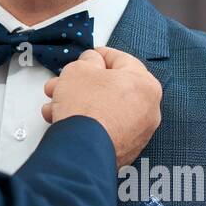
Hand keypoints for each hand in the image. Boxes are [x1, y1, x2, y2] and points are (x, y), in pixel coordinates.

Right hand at [42, 47, 161, 165]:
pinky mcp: (125, 150)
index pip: (121, 60)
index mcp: (145, 84)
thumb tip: (91, 63)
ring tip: (57, 104)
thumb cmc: (86, 109)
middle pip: (111, 87)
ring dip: (80, 103)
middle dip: (83, 84)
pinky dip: (88, 122)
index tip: (89, 56)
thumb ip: (88, 61)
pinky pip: (105, 128)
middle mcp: (148, 109)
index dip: (99, 55)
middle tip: (66, 82)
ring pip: (105, 109)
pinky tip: (66, 121)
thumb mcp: (79, 69)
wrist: (82, 150)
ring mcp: (138, 133)